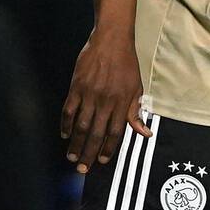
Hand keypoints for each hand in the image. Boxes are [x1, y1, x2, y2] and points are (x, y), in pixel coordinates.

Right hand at [60, 27, 149, 173]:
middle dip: (89, 153)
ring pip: (81, 125)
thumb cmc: (127, 64)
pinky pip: (69, 110)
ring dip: (75, 143)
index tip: (102, 162)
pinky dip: (65, 124)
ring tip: (72, 158)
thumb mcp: (137, 87)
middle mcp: (106, 100)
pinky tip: (64, 135)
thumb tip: (145, 134)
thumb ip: (137, 112)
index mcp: (123, 102)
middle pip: (96, 133)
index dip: (109, 149)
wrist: (111, 40)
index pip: (115, 132)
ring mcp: (90, 94)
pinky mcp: (76, 86)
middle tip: (82, 169)